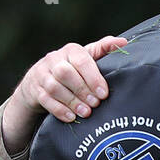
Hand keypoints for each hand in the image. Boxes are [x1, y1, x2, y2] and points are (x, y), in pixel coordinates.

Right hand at [1, 35, 128, 155]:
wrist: (40, 81)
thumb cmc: (72, 69)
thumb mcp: (87, 57)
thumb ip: (103, 49)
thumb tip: (124, 43)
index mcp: (70, 50)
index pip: (81, 60)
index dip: (93, 77)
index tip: (104, 93)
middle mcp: (54, 59)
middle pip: (65, 73)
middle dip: (82, 90)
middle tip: (96, 104)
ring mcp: (42, 74)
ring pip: (54, 87)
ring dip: (72, 101)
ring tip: (86, 113)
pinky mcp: (35, 90)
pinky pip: (45, 100)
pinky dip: (59, 109)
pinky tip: (71, 117)